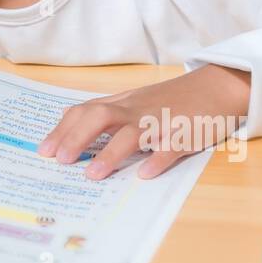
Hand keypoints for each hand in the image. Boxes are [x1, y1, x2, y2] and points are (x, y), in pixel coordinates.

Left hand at [37, 64, 250, 179]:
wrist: (217, 87)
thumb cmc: (171, 101)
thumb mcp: (136, 103)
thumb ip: (108, 117)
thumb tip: (71, 135)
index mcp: (123, 103)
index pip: (85, 111)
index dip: (63, 130)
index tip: (44, 151)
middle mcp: (137, 110)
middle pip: (101, 117)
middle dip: (77, 137)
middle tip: (60, 161)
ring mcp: (161, 121)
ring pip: (132, 133)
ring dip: (110, 153)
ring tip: (92, 175)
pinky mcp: (186, 134)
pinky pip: (171, 147)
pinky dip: (157, 160)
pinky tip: (144, 174)